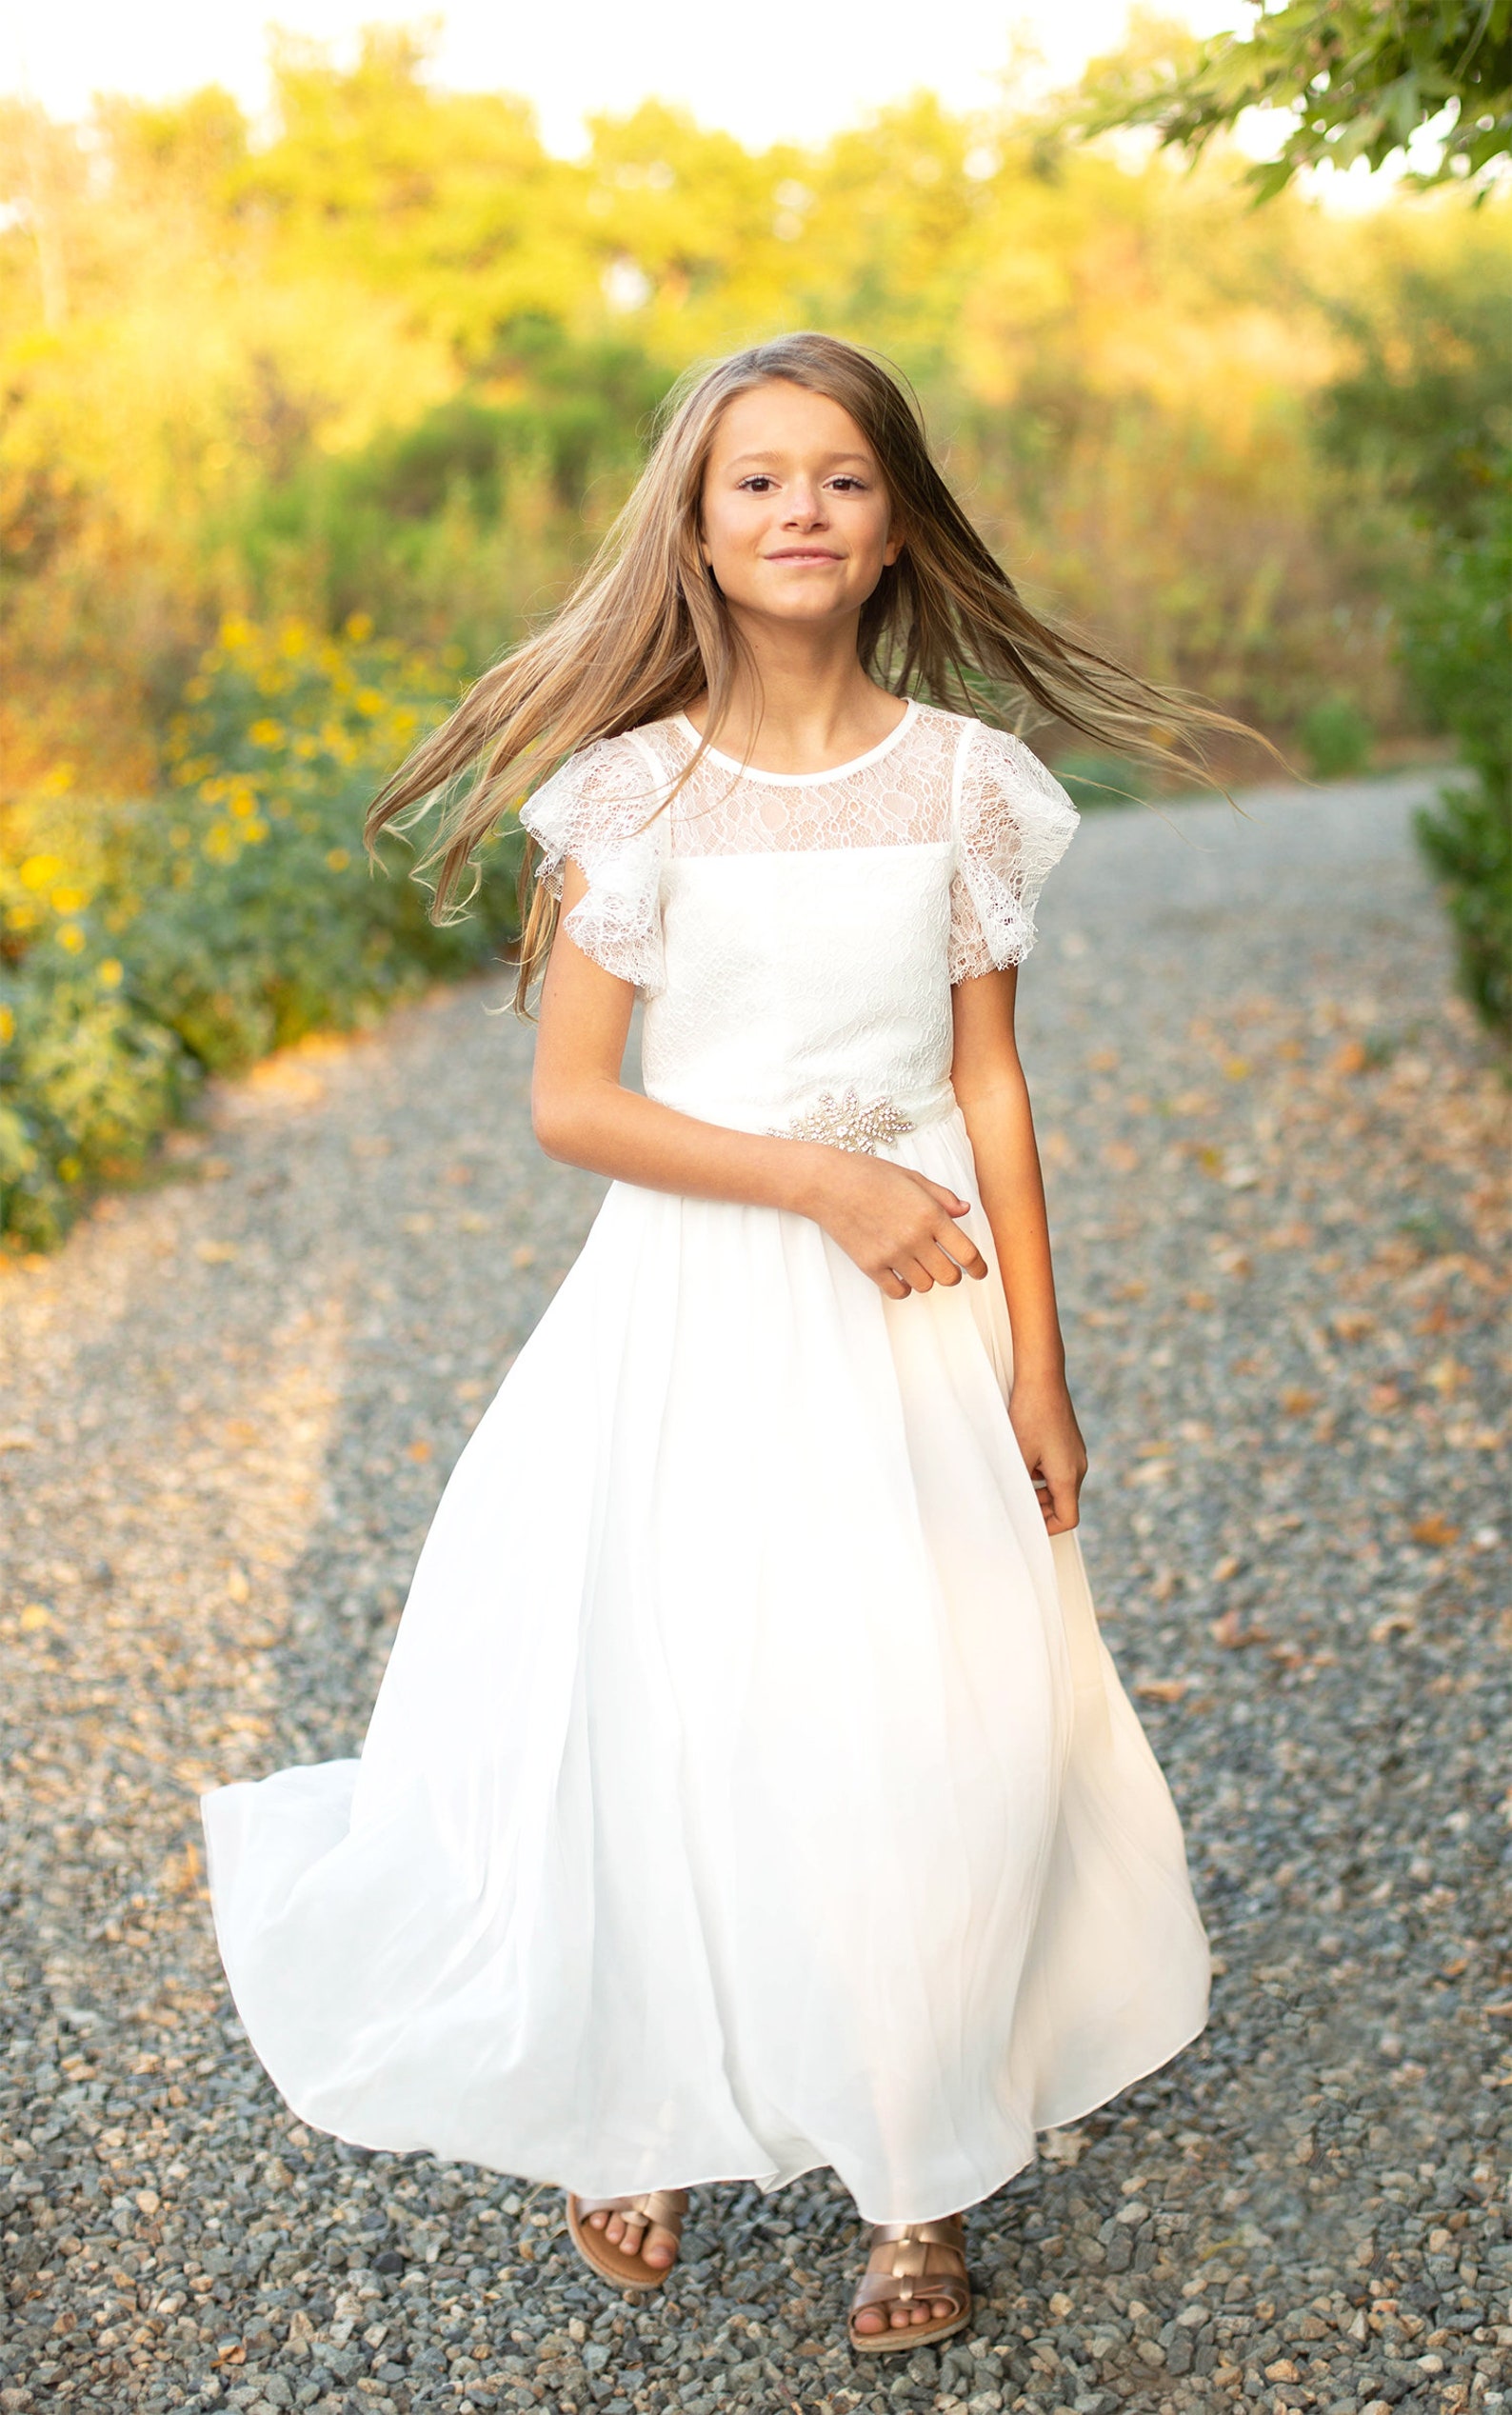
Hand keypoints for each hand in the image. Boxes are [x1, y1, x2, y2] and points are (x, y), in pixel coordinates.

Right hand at [806, 1153, 988, 1299]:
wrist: (828, 1183)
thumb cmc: (870, 1174)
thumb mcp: (912, 1178)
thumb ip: (942, 1197)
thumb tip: (964, 1210)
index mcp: (930, 1214)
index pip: (967, 1253)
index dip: (980, 1268)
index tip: (981, 1273)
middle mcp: (914, 1237)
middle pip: (949, 1276)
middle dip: (953, 1274)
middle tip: (946, 1266)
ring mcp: (891, 1254)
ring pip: (926, 1286)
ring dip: (927, 1278)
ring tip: (918, 1264)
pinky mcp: (870, 1266)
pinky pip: (898, 1291)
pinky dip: (904, 1287)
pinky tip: (901, 1274)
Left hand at [1009, 1372, 1087, 1532]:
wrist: (1042, 1377)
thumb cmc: (1029, 1414)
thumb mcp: (1018, 1455)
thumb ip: (1019, 1485)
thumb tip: (1012, 1504)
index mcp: (1068, 1475)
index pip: (1068, 1519)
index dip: (1047, 1528)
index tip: (1025, 1523)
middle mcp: (1077, 1467)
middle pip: (1064, 1504)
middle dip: (1040, 1509)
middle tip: (1014, 1502)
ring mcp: (1075, 1453)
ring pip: (1060, 1487)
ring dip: (1039, 1491)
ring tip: (1014, 1481)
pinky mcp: (1069, 1442)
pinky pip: (1058, 1469)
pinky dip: (1041, 1474)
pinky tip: (1022, 1460)